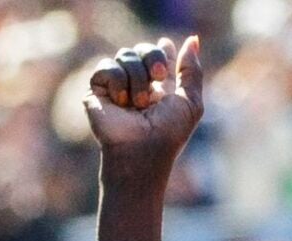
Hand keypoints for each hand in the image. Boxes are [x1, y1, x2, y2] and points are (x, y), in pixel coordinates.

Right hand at [85, 35, 202, 184]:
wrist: (142, 149)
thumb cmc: (168, 132)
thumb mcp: (191, 102)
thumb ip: (192, 70)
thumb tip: (193, 39)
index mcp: (160, 88)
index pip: (159, 58)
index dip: (162, 51)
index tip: (166, 45)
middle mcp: (138, 85)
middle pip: (143, 49)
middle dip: (153, 56)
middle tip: (159, 76)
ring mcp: (117, 86)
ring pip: (126, 55)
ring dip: (137, 78)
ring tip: (140, 103)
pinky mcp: (97, 90)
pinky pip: (106, 66)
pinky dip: (118, 81)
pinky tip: (121, 101)